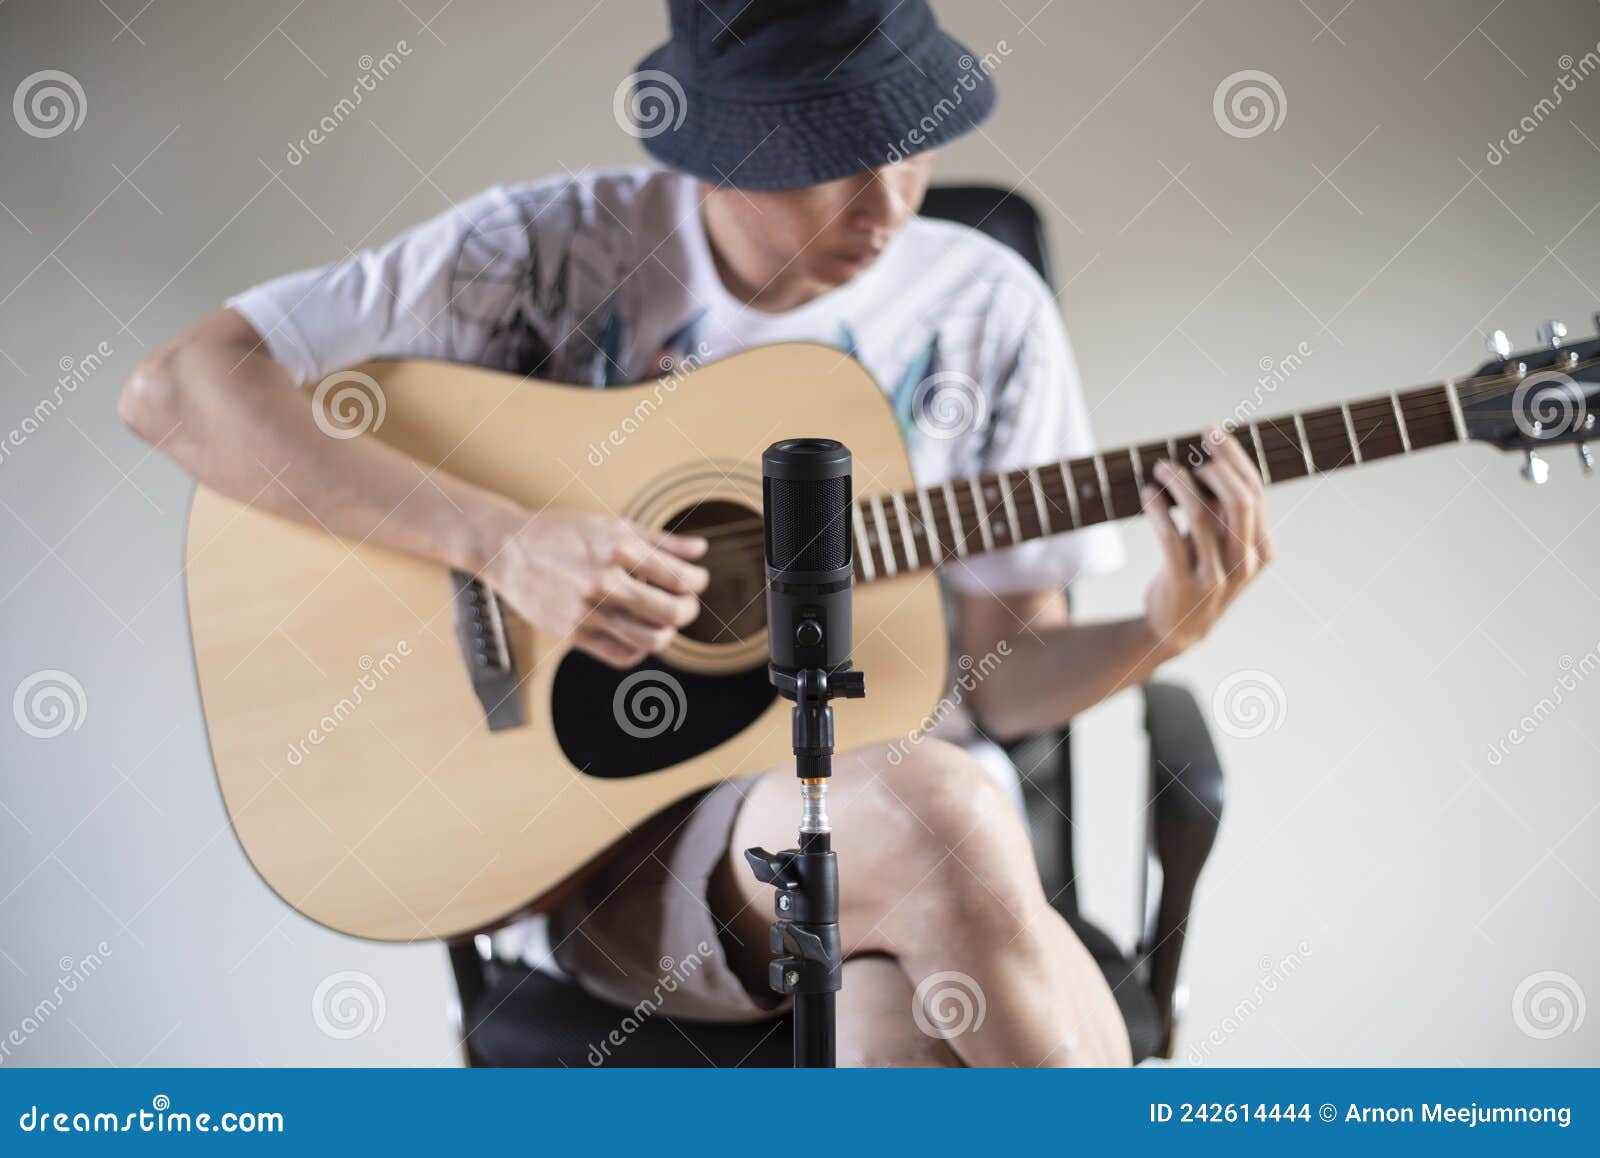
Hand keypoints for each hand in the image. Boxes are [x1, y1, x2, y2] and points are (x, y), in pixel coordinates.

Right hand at [483, 509, 708, 667]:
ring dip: (666, 633)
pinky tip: (635, 633)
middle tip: (685, 605)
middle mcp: (606, 582)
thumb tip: (701, 550)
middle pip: (672, 613)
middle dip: (688, 611)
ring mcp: (590, 611)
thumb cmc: (562, 533)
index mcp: (620, 550)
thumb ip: (661, 541)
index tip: (694, 582)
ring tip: (661, 621)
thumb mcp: (614, 525)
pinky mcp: (575, 634)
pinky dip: (638, 650)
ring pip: (651, 640)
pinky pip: (622, 656)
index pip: (682, 579)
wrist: (509, 549)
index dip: (698, 583)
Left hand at [1140, 427, 1272, 658]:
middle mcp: (1243, 564)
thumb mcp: (1221, 545)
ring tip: (1162, 466)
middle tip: (1194, 442)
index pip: (1256, 493)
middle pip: (1239, 501)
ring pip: (1202, 515)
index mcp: (1261, 551)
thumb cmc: (1201, 574)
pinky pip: (1170, 537)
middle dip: (1217, 463)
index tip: (1213, 432)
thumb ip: (1223, 512)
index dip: (1236, 458)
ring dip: (1180, 483)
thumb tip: (1211, 460)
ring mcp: (1214, 576)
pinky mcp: (1182, 583)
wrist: (1177, 628)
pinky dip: (1158, 509)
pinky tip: (1147, 494)